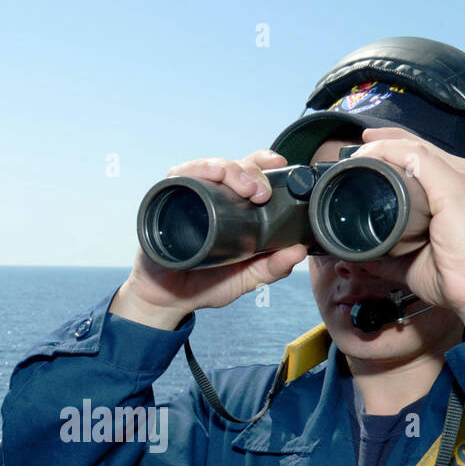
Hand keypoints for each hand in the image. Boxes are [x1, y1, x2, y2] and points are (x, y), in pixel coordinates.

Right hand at [112, 148, 308, 330]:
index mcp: (231, 207)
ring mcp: (187, 196)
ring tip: (247, 188)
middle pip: (233, 166)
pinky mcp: (165, 200)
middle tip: (263, 192)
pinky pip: (181, 176)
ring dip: (231, 170)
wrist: (169, 302)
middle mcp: (210, 196)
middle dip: (253, 171)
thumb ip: (273, 267)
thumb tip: (299, 251)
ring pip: (210, 166)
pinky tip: (213, 174)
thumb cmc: (205, 285)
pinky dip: (199, 170)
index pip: (249, 173)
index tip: (280, 165)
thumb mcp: (247, 278)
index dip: (264, 163)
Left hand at [348, 128, 464, 336]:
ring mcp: (462, 178)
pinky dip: (391, 152)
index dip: (395, 147)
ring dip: (383, 146)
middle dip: (386, 140)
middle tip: (359, 147)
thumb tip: (365, 255)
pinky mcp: (455, 187)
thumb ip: (390, 255)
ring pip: (416, 147)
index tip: (368, 152)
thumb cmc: (458, 278)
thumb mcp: (415, 261)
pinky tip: (372, 156)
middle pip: (419, 146)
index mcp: (460, 187)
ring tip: (358, 155)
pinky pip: (418, 157)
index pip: (425, 156)